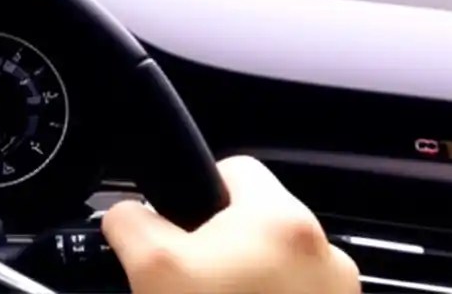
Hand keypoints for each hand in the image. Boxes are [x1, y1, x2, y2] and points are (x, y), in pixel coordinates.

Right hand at [103, 156, 358, 293]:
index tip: (175, 228)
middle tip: (186, 283)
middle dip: (217, 249)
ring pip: (272, 268)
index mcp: (282, 219)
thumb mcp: (151, 267)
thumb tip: (126, 214)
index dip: (195, 192)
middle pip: (253, 224)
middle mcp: (324, 252)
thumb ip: (130, 222)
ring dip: (242, 284)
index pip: (234, 169)